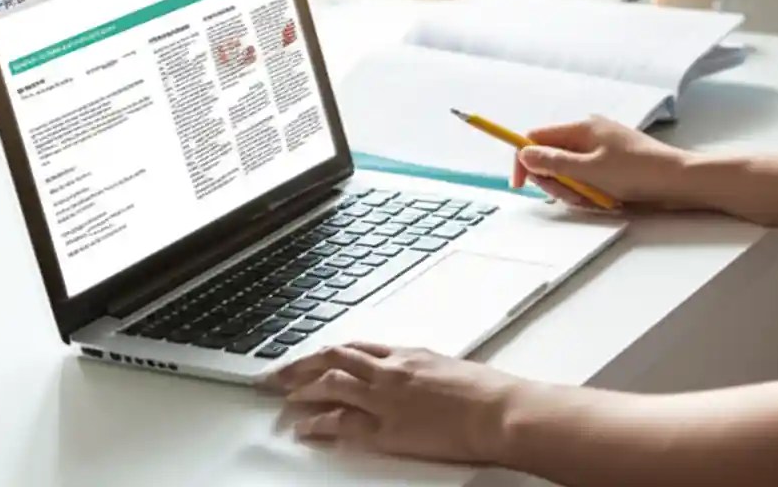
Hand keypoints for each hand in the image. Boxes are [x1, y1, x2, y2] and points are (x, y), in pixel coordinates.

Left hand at [264, 342, 521, 463]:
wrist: (498, 412)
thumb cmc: (486, 393)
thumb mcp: (450, 369)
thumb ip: (424, 371)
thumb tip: (416, 379)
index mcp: (408, 354)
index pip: (357, 348)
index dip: (330, 353)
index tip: (314, 357)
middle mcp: (391, 370)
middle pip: (334, 359)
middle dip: (301, 365)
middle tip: (279, 373)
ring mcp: (385, 398)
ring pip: (330, 385)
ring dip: (301, 390)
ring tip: (283, 396)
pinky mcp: (386, 429)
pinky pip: (341, 422)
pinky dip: (316, 424)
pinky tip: (303, 429)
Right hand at [510, 116, 695, 208]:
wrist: (679, 180)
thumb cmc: (638, 171)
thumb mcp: (590, 170)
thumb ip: (554, 162)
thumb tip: (524, 153)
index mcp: (580, 128)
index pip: (536, 138)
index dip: (524, 160)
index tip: (521, 185)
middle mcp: (587, 135)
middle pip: (550, 159)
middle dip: (555, 182)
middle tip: (574, 196)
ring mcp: (599, 150)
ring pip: (568, 173)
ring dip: (575, 191)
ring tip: (597, 199)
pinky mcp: (610, 166)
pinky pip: (586, 179)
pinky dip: (590, 192)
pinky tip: (606, 200)